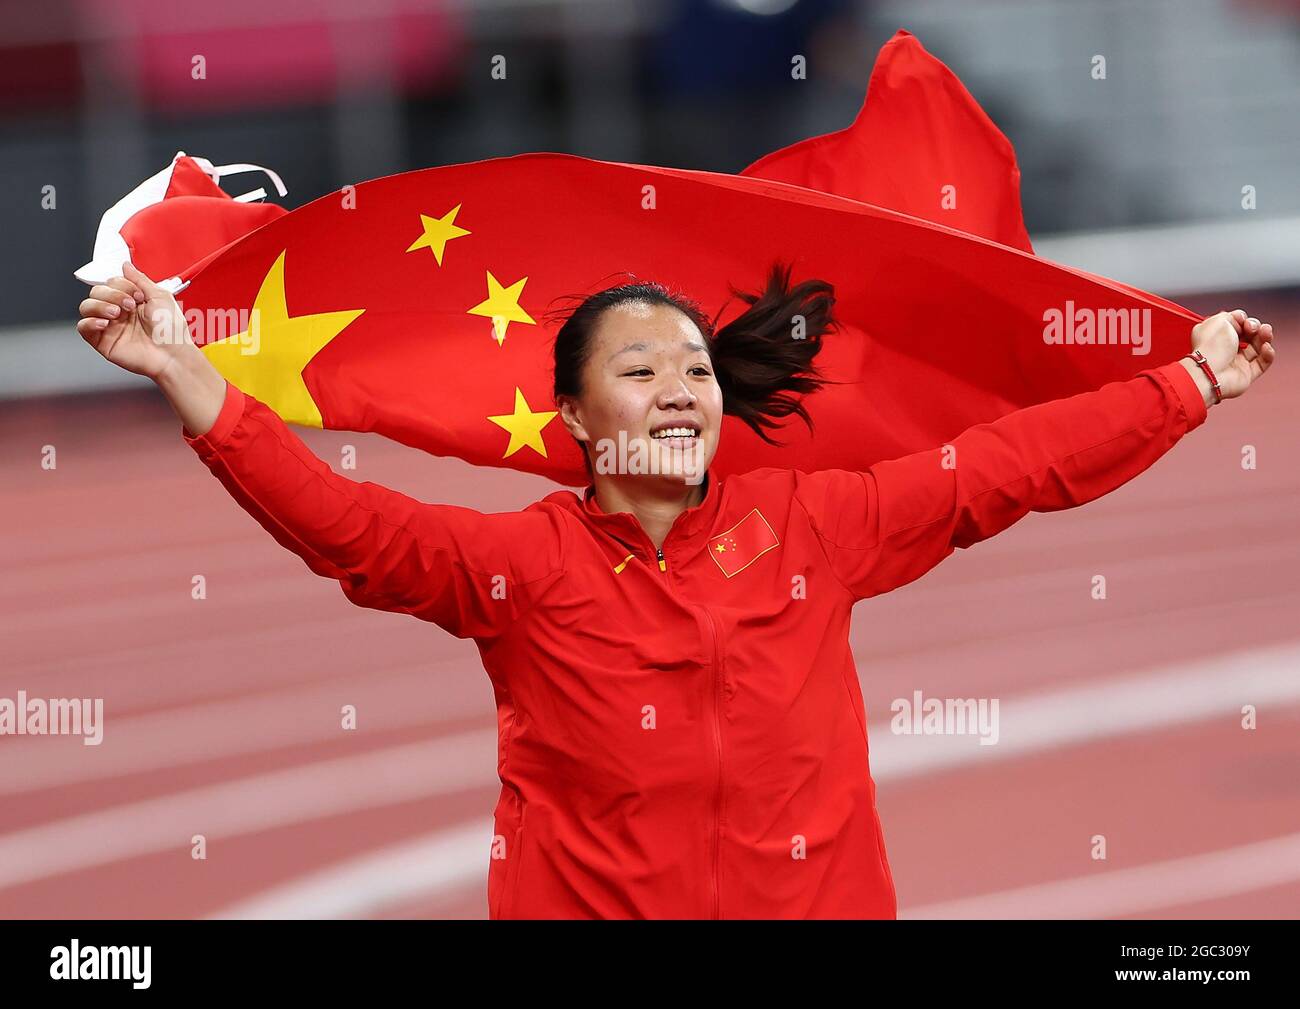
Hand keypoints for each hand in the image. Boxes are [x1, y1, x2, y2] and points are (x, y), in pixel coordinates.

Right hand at [76, 261, 191, 379]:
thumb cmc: (171, 330)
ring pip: (86, 307)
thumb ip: (140, 279)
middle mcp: (118, 312)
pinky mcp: (103, 342)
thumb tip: (125, 265)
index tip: (138, 295)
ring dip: (99, 305)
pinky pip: (83, 328)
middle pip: (96, 291)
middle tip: (130, 305)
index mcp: (131, 300)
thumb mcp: (160, 296)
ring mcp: (110, 327)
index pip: (111, 282)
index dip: (121, 284)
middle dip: (112, 294)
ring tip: (117, 314)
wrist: (172, 354)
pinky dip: (89, 322)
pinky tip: (105, 323)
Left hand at [1189, 309, 1275, 399]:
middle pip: (1249, 334)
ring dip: (1265, 337)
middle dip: (1256, 327)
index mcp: (1215, 335)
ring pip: (1258, 347)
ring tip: (1265, 332)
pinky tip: (1266, 347)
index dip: (1243, 319)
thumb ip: (1232, 316)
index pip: (1235, 324)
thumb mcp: (1219, 320)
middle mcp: (1225, 348)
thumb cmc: (1211, 348)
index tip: (1243, 319)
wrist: (1210, 372)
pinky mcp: (1246, 374)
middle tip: (1252, 328)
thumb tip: (1241, 319)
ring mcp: (1236, 361)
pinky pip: (1263, 362)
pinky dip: (1268, 354)